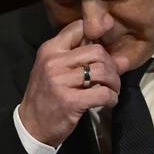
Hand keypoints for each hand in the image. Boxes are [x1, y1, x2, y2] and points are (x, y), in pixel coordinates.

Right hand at [18, 16, 130, 147]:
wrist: (31, 126)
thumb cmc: (47, 97)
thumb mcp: (56, 71)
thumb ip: (82, 60)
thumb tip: (121, 58)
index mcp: (50, 50)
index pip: (79, 28)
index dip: (98, 34)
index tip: (106, 48)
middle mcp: (54, 62)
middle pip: (96, 50)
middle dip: (111, 65)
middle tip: (111, 78)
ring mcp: (61, 82)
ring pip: (102, 71)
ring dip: (114, 82)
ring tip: (112, 90)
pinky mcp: (71, 101)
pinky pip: (103, 93)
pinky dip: (112, 98)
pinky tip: (109, 102)